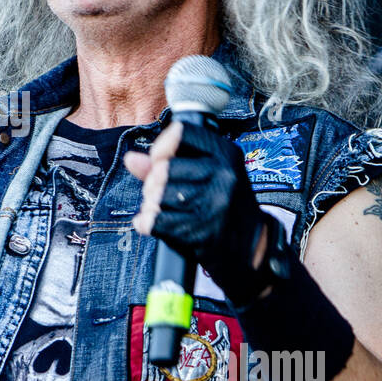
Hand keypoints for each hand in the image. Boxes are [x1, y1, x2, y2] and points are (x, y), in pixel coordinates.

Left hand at [123, 119, 269, 304]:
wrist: (250, 247)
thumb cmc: (225, 207)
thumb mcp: (207, 175)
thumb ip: (167, 164)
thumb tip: (131, 159)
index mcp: (226, 154)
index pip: (182, 133)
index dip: (161, 146)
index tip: (159, 159)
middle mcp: (223, 176)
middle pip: (163, 169)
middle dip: (152, 183)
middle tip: (162, 194)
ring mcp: (214, 205)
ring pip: (157, 195)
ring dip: (151, 204)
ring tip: (163, 209)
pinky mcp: (201, 231)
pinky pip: (155, 221)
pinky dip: (147, 223)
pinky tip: (153, 223)